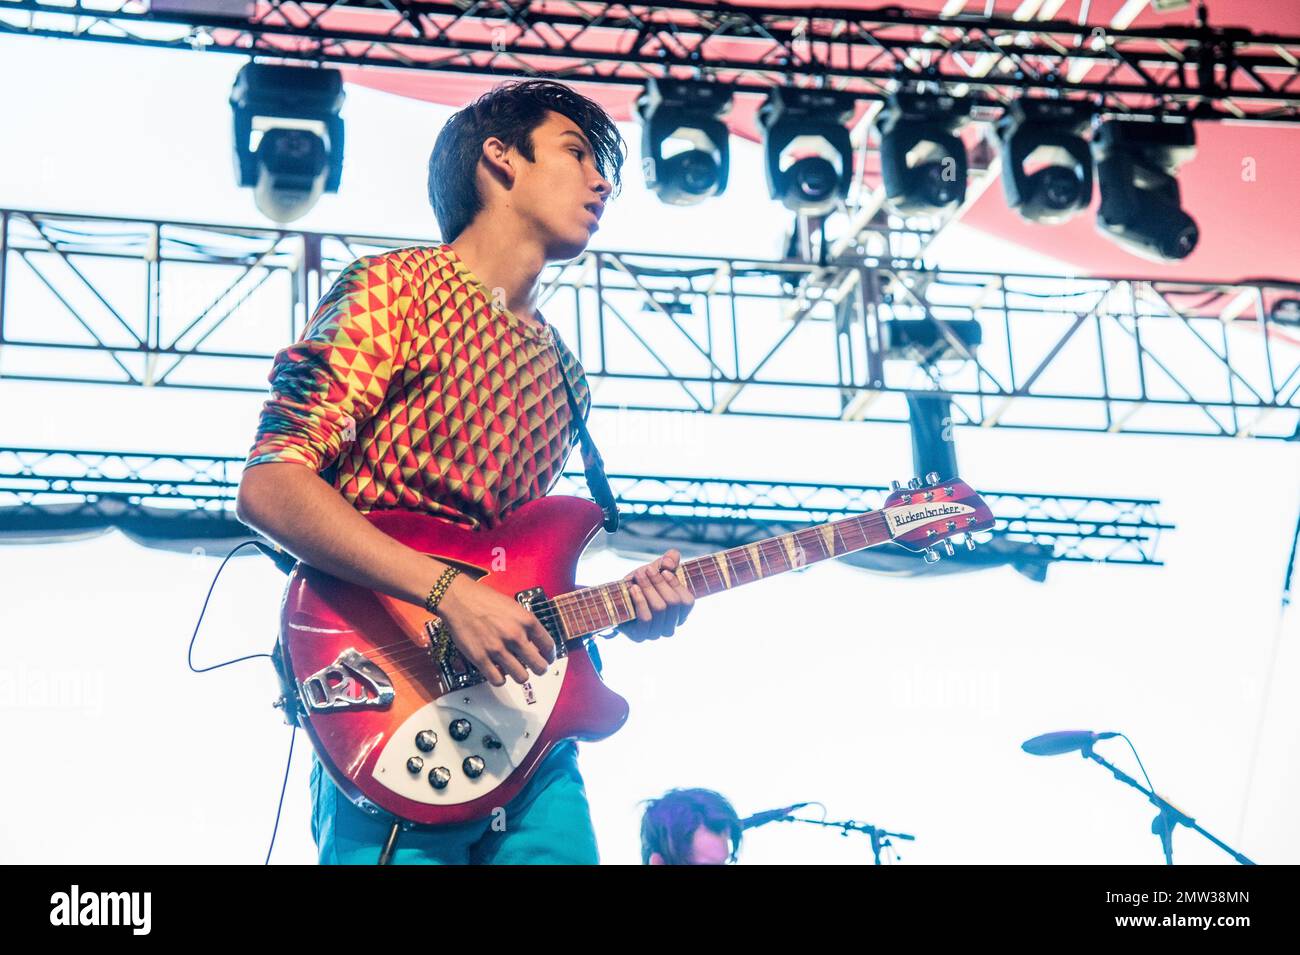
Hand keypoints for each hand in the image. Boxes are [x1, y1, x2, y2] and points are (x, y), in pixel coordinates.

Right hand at [436, 574, 554, 686]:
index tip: (547, 659)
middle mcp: (515, 635)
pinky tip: (499, 673)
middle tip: (536, 669)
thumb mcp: (513, 606)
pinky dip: (501, 679)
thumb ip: (525, 625)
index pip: (549, 646)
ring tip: (516, 671)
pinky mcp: (481, 658)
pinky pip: (498, 680)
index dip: (550, 655)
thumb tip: (534, 643)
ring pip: (521, 677)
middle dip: (540, 670)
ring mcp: (498, 648)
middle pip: (539, 666)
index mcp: (526, 621)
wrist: (458, 599)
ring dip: (521, 676)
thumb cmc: (484, 600)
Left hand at [619, 549, 694, 641]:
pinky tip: (634, 589)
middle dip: (658, 583)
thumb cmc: (641, 584)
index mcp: (680, 613)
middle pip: (672, 603)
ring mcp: (656, 633)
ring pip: (659, 609)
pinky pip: (646, 618)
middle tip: (646, 570)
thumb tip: (670, 562)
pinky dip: (640, 600)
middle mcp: (671, 626)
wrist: (617, 597)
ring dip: (648, 588)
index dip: (676, 584)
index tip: (663, 570)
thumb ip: (670, 560)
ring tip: (638, 576)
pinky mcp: (640, 636)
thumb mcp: (657, 568)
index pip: (687, 601)